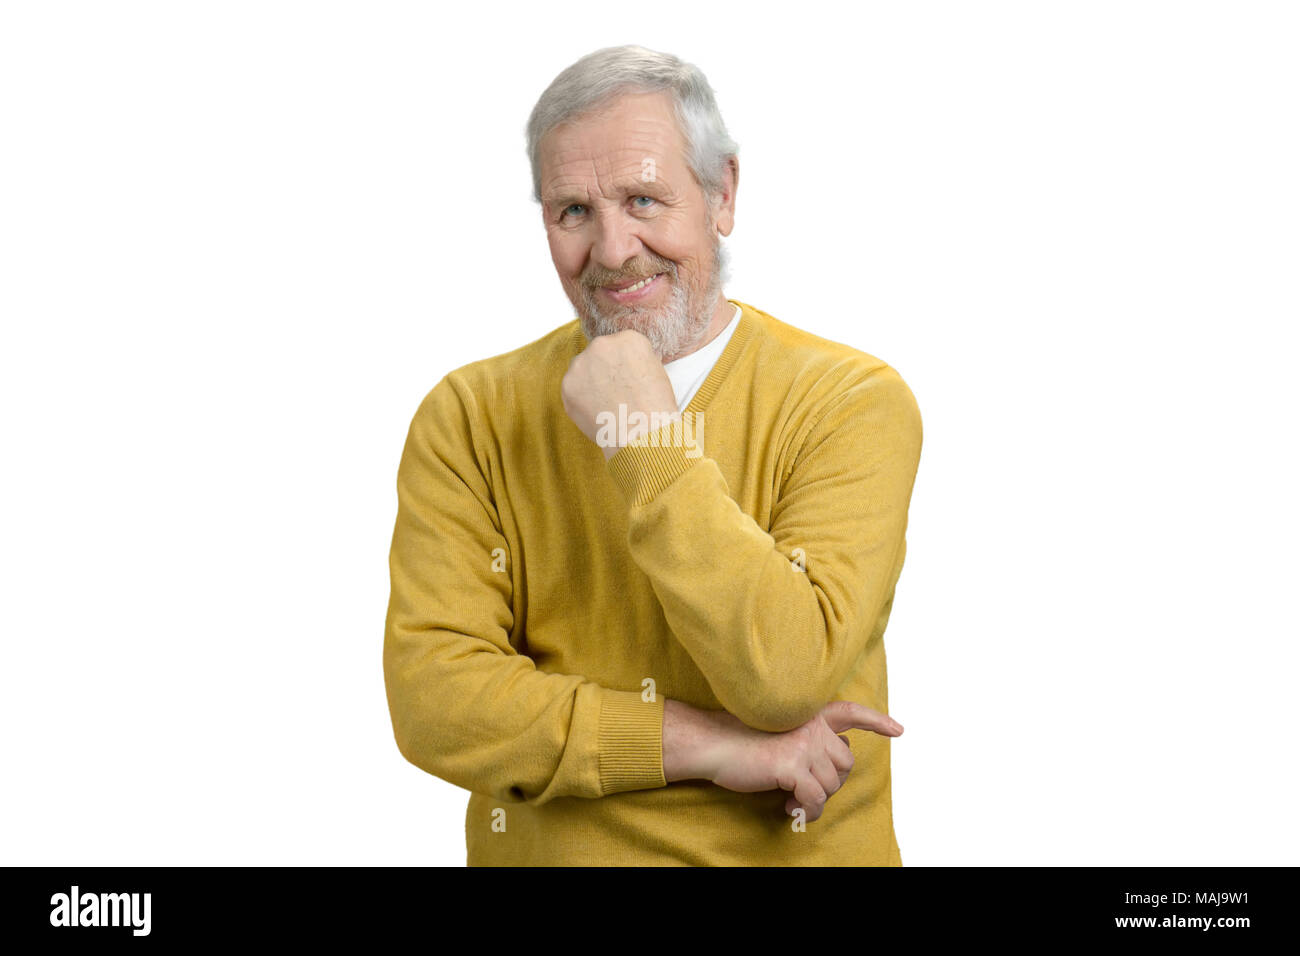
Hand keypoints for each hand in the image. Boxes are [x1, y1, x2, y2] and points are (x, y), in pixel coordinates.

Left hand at [561, 330, 678, 459]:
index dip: (624, 366)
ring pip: (582, 370)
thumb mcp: (657, 373)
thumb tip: (627, 365)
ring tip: (605, 405)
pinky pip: (572, 389)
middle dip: (603, 371)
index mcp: (629, 338)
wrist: (640, 434)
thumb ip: (637, 361)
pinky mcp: (567, 384)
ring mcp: (582, 363)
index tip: (627, 380)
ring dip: (589, 383)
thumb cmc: (655, 409)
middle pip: (599, 354)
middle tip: (614, 394)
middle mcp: (603, 344)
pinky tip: (596, 412)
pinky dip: (580, 400)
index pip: (621, 346)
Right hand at [664, 699, 903, 821]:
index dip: (875, 721)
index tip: (897, 730)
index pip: (850, 712)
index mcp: (808, 713)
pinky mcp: (791, 765)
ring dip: (814, 800)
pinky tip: (789, 808)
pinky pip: (815, 799)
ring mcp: (803, 744)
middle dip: (830, 781)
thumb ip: (809, 735)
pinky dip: (805, 811)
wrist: (711, 742)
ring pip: (831, 785)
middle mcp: (811, 725)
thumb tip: (839, 746)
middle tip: (805, 787)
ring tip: (792, 799)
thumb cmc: (740, 740)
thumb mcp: (780, 730)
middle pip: (844, 763)